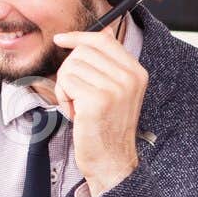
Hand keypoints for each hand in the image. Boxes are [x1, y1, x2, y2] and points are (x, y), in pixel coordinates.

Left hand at [49, 27, 148, 196]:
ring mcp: (115, 88)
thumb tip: (93, 36)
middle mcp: (130, 77)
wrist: (111, 161)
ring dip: (65, 87)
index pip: (103, 40)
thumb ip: (106, 65)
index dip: (78, 37)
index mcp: (136, 72)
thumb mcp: (114, 91)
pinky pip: (66, 82)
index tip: (61, 39)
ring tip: (77, 106)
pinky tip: (74, 113)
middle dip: (69, 71)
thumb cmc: (106, 126)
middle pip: (82, 52)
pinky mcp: (97, 100)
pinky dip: (62, 98)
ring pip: (70, 67)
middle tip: (75, 95)